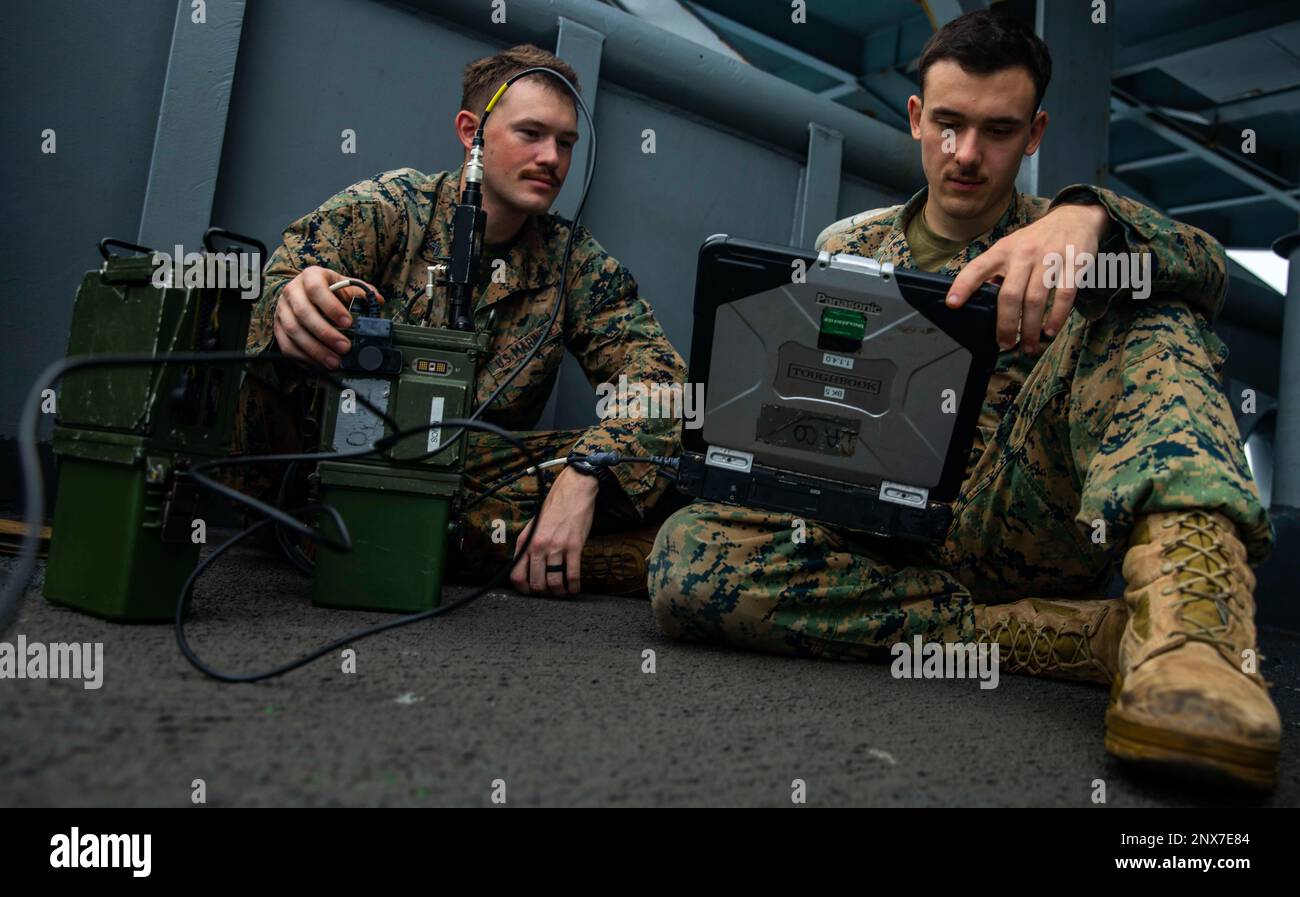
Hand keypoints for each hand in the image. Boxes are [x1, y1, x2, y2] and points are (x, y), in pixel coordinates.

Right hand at [272, 266, 385, 368]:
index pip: (317, 289)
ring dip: (314, 349)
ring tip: (333, 361)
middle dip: (325, 333)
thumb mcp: (345, 285)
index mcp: (310, 276)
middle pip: (303, 313)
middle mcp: (292, 291)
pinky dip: (301, 357)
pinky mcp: (277, 326)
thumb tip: (377, 300)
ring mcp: (282, 309)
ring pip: (293, 331)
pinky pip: (285, 344)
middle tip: (345, 348)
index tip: (348, 323)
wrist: (305, 292)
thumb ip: (362, 292)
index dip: (332, 307)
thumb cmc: (329, 290)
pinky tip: (317, 364)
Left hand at [510, 466, 599, 596]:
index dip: (524, 589)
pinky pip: (572, 575)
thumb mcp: (533, 527)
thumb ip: (527, 546)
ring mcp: (556, 547)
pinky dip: (574, 586)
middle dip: (544, 593)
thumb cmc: (553, 509)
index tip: (532, 592)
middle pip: (536, 583)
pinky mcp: (574, 546)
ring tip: (563, 592)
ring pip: (554, 582)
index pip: (517, 575)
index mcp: (526, 542)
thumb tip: (524, 567)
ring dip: (559, 592)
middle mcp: (538, 546)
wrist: (573, 493)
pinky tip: (575, 588)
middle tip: (550, 592)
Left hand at [945, 203, 1109, 353]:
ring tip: (1027, 346)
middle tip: (1004, 344)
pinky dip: (1056, 317)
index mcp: (1003, 250)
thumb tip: (981, 300)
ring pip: (1035, 299)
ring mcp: (1050, 257)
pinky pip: (1064, 295)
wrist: (1076, 217)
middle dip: (1005, 325)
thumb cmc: (1037, 240)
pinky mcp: (1074, 263)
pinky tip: (1049, 331)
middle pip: (1009, 294)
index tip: (952, 304)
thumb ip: (997, 271)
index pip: (978, 268)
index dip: (963, 285)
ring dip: (1030, 328)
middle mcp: (1024, 253)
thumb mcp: (1012, 247)